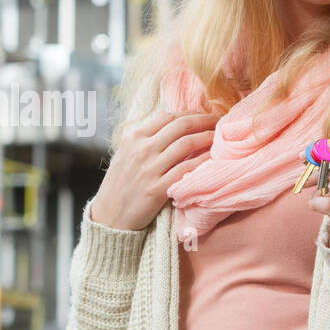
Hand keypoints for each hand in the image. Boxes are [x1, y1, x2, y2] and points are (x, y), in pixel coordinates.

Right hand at [89, 109, 218, 230]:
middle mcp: (141, 149)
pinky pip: (186, 170)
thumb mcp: (125, 154)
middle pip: (181, 126)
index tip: (206, 115)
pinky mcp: (157, 189)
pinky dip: (203, 162)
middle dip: (205, 121)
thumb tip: (175, 125)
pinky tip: (213, 160)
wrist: (109, 217)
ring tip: (220, 138)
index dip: (192, 113)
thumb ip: (146, 139)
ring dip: (208, 138)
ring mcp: (149, 169)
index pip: (168, 117)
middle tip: (220, 122)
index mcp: (133, 137)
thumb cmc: (120, 185)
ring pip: (187, 144)